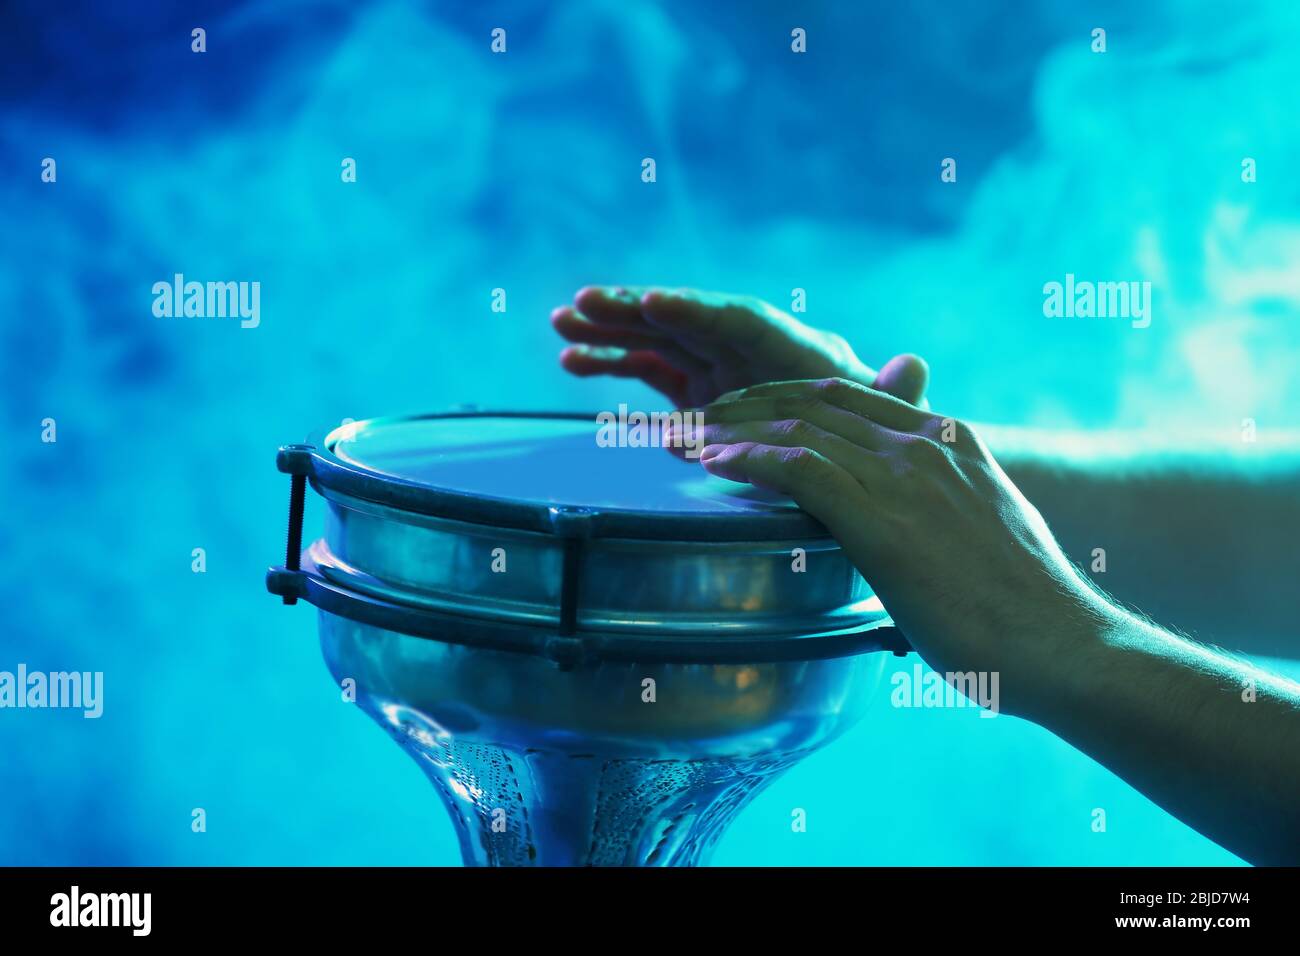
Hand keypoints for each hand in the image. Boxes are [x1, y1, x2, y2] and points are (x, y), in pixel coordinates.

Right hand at [551, 286, 928, 407]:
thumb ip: (898, 392)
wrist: (865, 444)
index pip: (744, 322)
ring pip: (658, 341)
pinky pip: (650, 372)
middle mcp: (750, 351)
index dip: (700, 311)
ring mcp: (719, 370)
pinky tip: (571, 363)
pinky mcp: (699, 393)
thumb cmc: (879, 427)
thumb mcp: (894, 416)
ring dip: (611, 331)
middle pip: (689, 322)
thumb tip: (917, 364)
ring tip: (561, 324)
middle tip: (586, 302)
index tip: (657, 302)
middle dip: (638, 311)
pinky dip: (613, 366)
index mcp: (795, 349)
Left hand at [674, 377, 1115, 714]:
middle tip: (693, 418)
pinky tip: (710, 464)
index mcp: (949, 438)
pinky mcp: (884, 516)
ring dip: (729, 428)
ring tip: (680, 437)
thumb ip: (937, 504)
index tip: (740, 409)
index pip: (846, 394)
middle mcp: (925, 442)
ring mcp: (905, 474)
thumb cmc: (1021, 605)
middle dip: (743, 404)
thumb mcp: (980, 528)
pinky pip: (798, 468)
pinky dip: (746, 459)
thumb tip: (906, 522)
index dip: (782, 396)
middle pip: (810, 401)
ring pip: (796, 427)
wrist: (1060, 642)